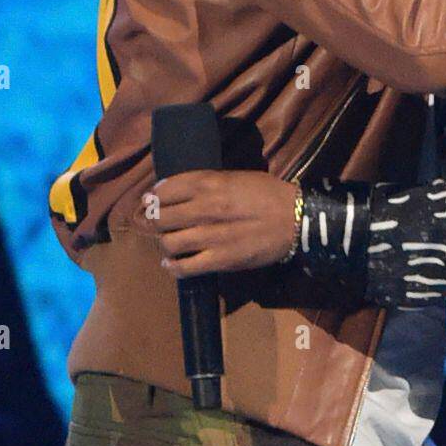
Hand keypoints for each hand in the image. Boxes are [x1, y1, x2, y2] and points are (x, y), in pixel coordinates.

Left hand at [140, 170, 297, 275]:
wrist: (295, 219)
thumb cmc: (268, 194)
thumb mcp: (236, 177)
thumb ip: (207, 183)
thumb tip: (178, 191)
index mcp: (209, 184)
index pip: (165, 190)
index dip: (154, 197)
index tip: (151, 201)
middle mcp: (204, 209)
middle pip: (160, 218)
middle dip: (153, 221)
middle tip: (155, 223)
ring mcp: (210, 236)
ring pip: (168, 243)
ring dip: (164, 244)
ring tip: (169, 243)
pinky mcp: (219, 260)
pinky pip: (184, 267)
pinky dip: (173, 267)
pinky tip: (173, 264)